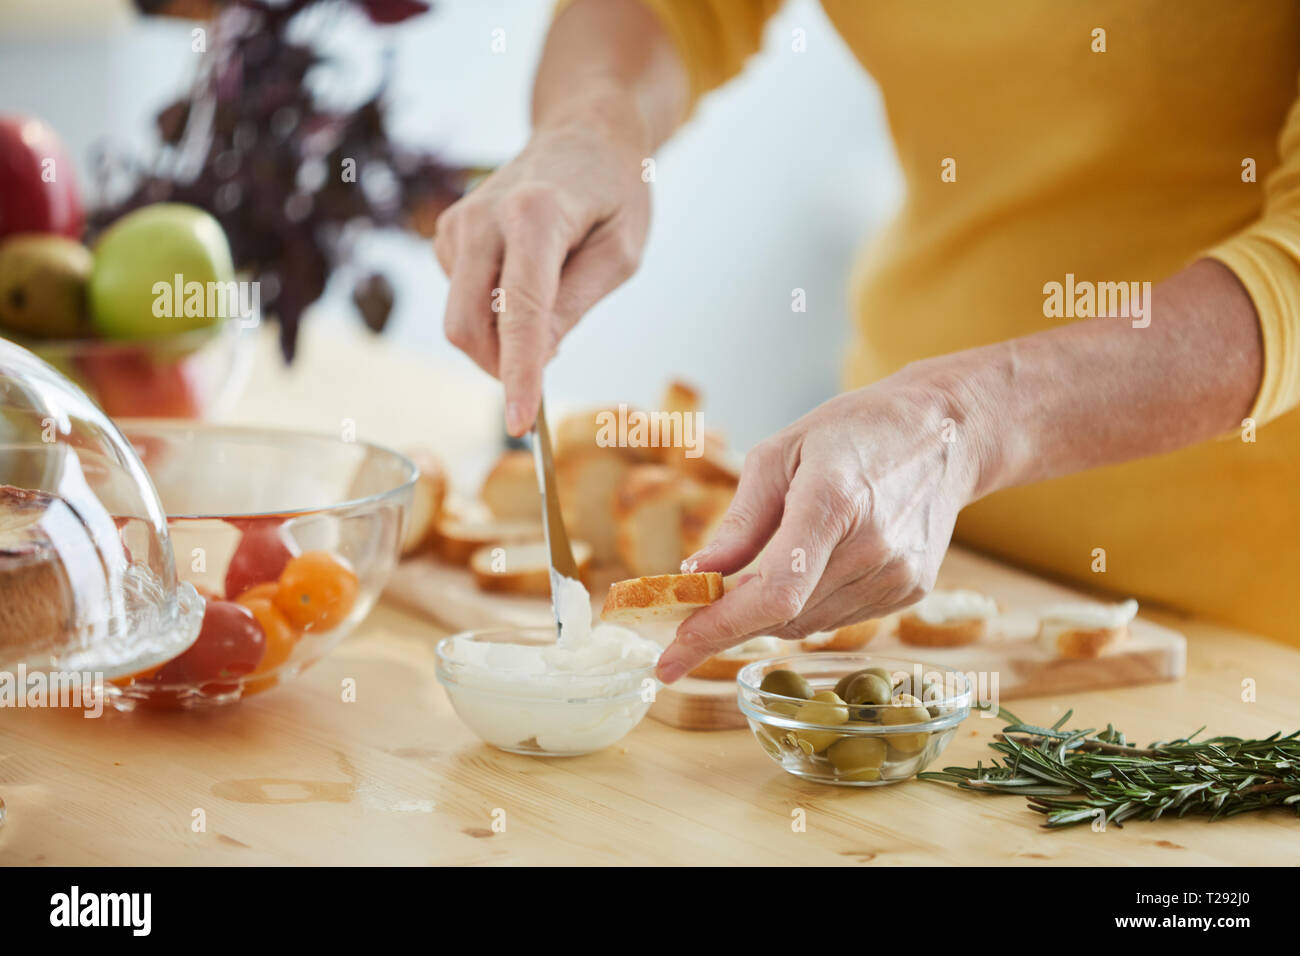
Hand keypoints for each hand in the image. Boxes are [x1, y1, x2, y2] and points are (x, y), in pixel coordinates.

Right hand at [433, 90, 652, 435]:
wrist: (584, 132)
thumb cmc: (615, 192)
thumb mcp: (620, 254)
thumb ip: (575, 304)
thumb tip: (535, 356)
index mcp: (534, 215)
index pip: (518, 312)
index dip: (519, 373)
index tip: (519, 423)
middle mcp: (483, 217)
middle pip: (467, 325)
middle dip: (501, 365)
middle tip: (547, 366)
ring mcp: (457, 224)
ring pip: (460, 319)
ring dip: (501, 338)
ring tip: (552, 294)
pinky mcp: (448, 235)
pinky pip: (462, 301)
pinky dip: (493, 312)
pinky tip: (525, 277)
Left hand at [656, 363, 993, 681]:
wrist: (947, 433)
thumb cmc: (855, 431)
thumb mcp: (781, 452)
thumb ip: (740, 522)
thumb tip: (697, 574)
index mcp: (833, 502)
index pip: (772, 594)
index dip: (717, 631)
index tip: (671, 658)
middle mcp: (873, 548)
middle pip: (783, 616)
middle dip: (730, 621)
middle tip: (693, 613)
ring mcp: (898, 576)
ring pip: (807, 625)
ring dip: (769, 614)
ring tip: (761, 572)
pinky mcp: (911, 591)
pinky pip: (838, 618)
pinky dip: (808, 606)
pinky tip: (812, 568)